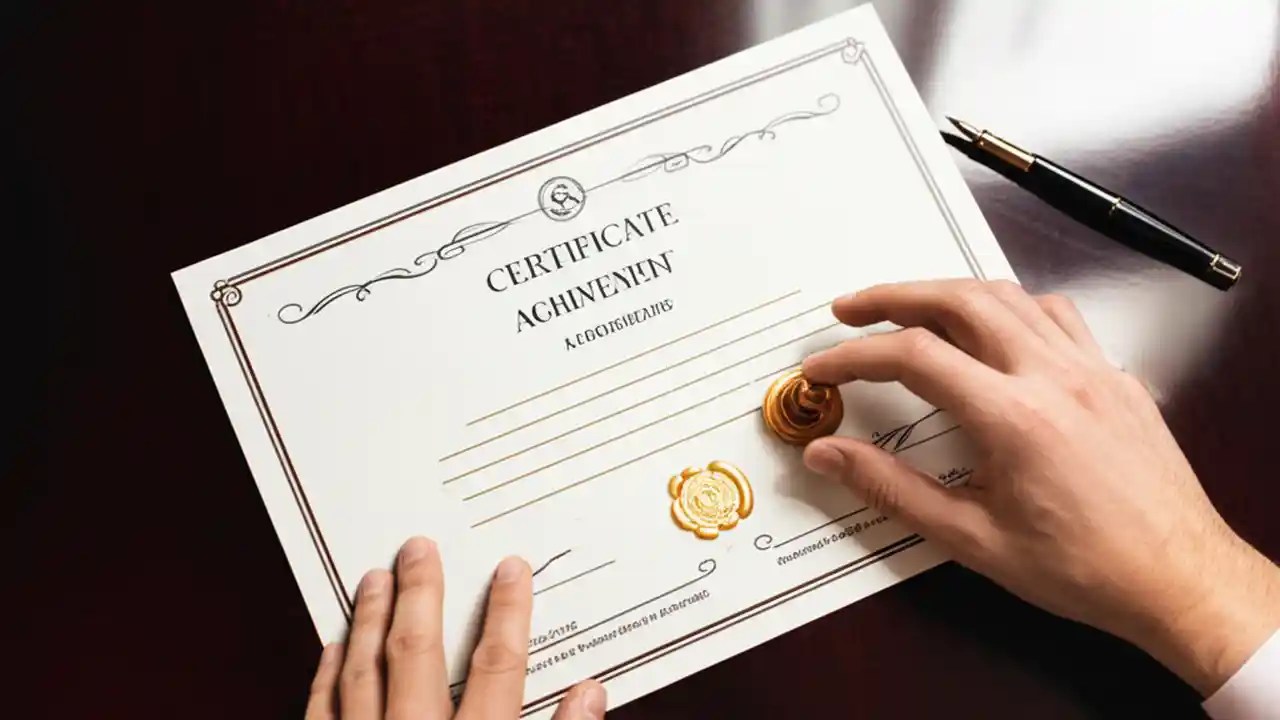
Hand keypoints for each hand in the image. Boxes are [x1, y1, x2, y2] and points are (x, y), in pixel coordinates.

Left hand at [304, 537, 605, 719]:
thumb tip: (589, 694)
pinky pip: (321, 714)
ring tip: (374, 580)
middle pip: (417, 654)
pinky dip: (327, 679)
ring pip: (362, 676)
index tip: (511, 570)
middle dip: (420, 594)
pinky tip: (333, 649)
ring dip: (369, 623)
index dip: (507, 612)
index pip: (497, 667)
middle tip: (418, 549)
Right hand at [801, 279, 1279, 695]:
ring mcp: (1091, 369)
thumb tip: (829, 457)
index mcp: (1014, 417)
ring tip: (909, 307)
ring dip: (948, 292)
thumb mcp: (971, 539)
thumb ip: (891, 490)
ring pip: (1009, 296)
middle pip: (959, 300)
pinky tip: (992, 326)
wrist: (1178, 579)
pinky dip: (1008, 306)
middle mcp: (1054, 377)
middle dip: (893, 296)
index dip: (854, 356)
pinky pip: (1056, 315)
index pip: (914, 356)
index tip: (823, 368)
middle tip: (849, 310)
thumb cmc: (1084, 569)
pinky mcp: (1114, 377)